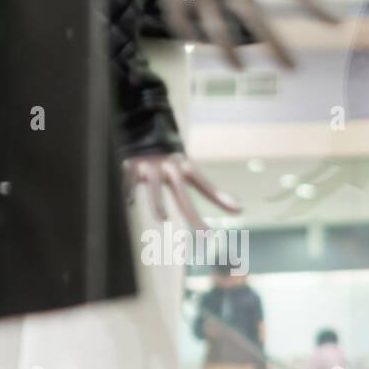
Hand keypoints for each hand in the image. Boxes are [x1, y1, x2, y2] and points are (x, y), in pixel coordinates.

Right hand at [124, 152, 240, 229]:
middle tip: (204, 233)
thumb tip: (240, 210)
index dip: (220, 201)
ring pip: (154, 187)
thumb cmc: (174, 163)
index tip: (237, 213)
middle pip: (182, 195)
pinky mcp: (131, 167)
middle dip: (193, 215)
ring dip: (158, 203)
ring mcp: (150, 168)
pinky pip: (128, 183)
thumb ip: (214, 194)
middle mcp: (170, 169)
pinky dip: (128, 192)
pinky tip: (129, 202)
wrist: (145, 135)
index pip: (206, 189)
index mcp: (186, 170)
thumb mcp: (193, 174)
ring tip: (163, 218)